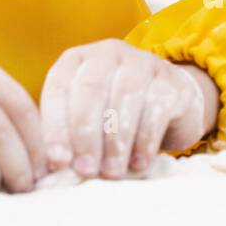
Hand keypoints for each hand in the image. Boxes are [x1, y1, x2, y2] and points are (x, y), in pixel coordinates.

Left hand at [40, 39, 219, 179]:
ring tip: (111, 172)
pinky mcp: (171, 81)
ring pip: (124, 95)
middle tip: (86, 170)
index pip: (59, 87)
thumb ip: (68, 136)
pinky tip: (139, 164)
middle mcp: (107, 53)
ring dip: (116, 140)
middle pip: (91, 88)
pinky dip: (145, 140)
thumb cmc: (116, 115)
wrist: (170, 105)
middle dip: (86, 134)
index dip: (55, 126)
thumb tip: (53, 168)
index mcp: (77, 60)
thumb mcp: (88, 119)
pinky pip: (156, 108)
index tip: (57, 162)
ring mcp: (141, 62)